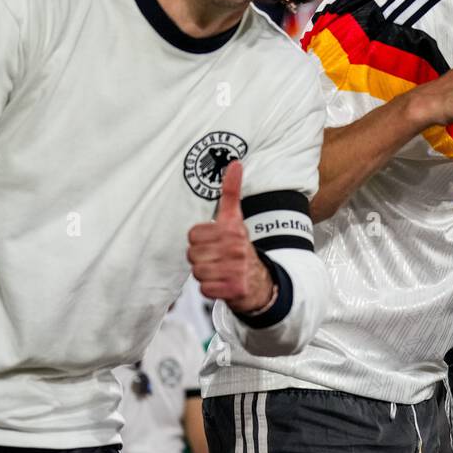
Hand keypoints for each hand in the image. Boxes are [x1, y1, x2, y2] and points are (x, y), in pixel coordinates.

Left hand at [186, 162, 272, 315]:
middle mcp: (236, 248)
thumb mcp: (236, 219)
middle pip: (192, 254)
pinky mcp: (235, 288)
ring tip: (219, 271)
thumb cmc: (239, 248)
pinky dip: (211, 289)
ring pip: (197, 272)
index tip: (212, 241)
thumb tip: (235, 163)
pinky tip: (222, 283)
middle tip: (216, 259)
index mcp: (232, 229)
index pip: (193, 234)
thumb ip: (231, 192)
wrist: (260, 282)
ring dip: (205, 275)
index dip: (199, 240)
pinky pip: (205, 289)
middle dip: (201, 259)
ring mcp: (236, 269)